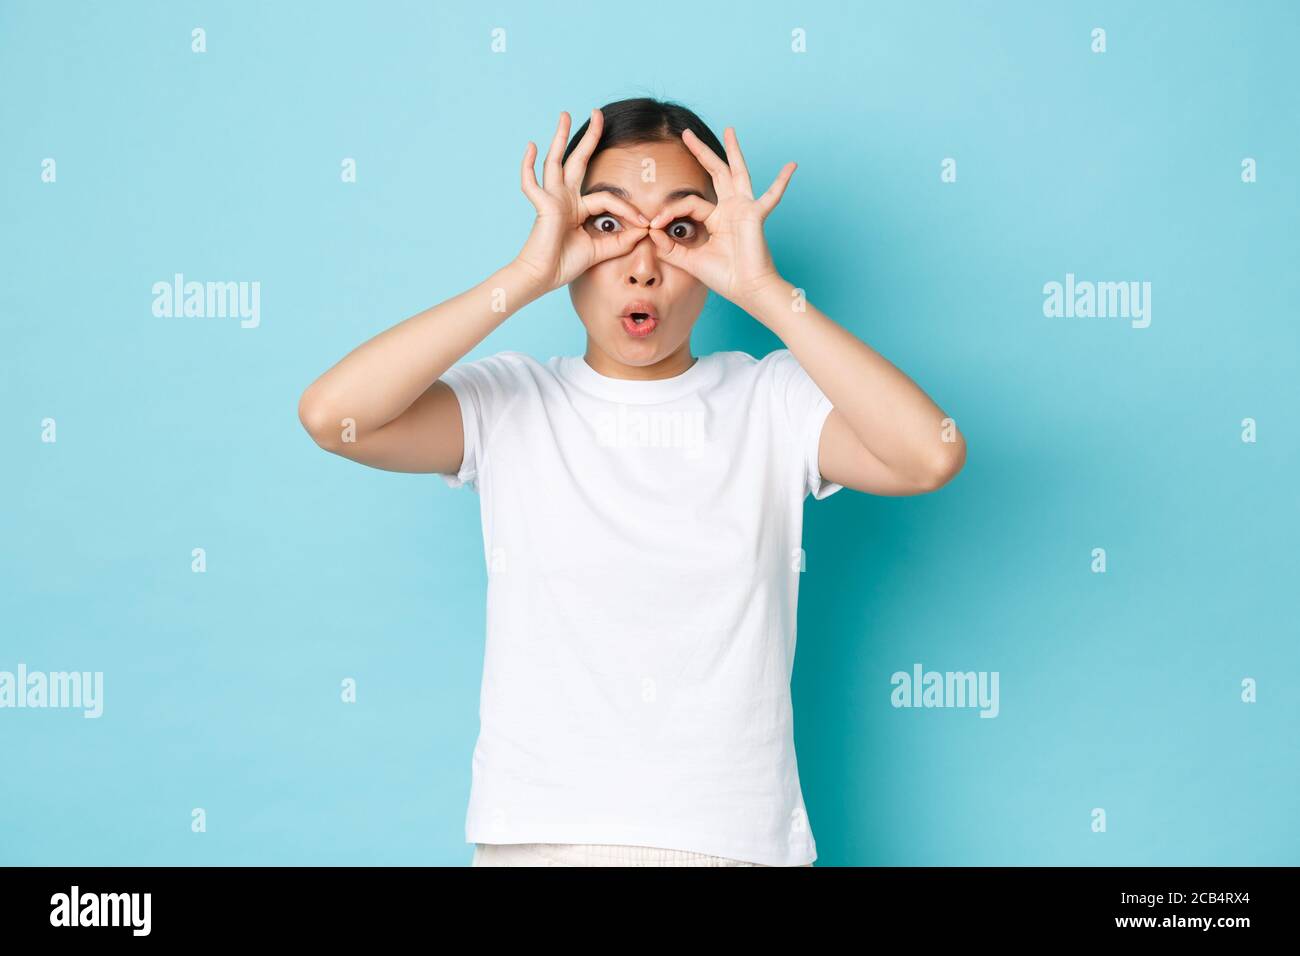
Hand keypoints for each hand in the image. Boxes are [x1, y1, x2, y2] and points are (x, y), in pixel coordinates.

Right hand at [513, 109, 650, 294]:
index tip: (646, 223)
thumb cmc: (565, 264)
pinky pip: (531, 182)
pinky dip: (528, 164)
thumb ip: (622, 240)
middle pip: (578, 161)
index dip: (628, 209)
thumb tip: (644, 229)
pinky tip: (532, 145)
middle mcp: (564, 198)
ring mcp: (551, 198)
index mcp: (577, 208)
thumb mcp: (601, 251)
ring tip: (566, 115)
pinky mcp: (542, 205)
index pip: (607, 198)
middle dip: (589, 138)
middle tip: (598, 114)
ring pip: (556, 162)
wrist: (543, 277)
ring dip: (561, 138)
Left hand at [646, 126, 794, 308]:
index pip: (689, 203)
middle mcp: (731, 209)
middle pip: (714, 173)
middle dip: (700, 152)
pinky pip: (772, 196)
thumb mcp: (690, 261)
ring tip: (729, 129)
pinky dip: (782, 181)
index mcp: (717, 219)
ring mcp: (744, 209)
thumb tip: (651, 231)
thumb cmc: (724, 277)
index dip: (669, 211)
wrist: (746, 290)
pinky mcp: (755, 214)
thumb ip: (669, 247)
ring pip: (736, 172)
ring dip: (733, 150)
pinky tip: (792, 165)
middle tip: (686, 134)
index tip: (653, 225)